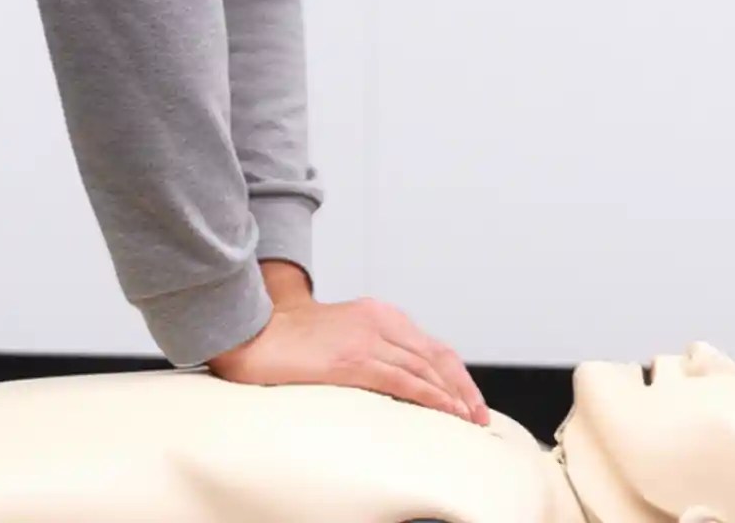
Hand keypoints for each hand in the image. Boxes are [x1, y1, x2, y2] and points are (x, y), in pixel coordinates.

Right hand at [208, 264, 489, 425]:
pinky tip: (447, 412)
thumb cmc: (293, 340)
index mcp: (379, 313)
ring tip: (469, 420)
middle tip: (480, 417)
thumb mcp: (342, 335)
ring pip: (426, 369)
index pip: (432, 347)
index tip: (471, 402)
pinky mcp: (352, 361)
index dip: (457, 376)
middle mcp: (379, 321)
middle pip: (437, 357)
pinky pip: (403, 380)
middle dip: (463, 389)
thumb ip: (370, 349)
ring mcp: (367, 339)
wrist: (254, 332)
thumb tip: (398, 382)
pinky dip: (431, 397)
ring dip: (453, 397)